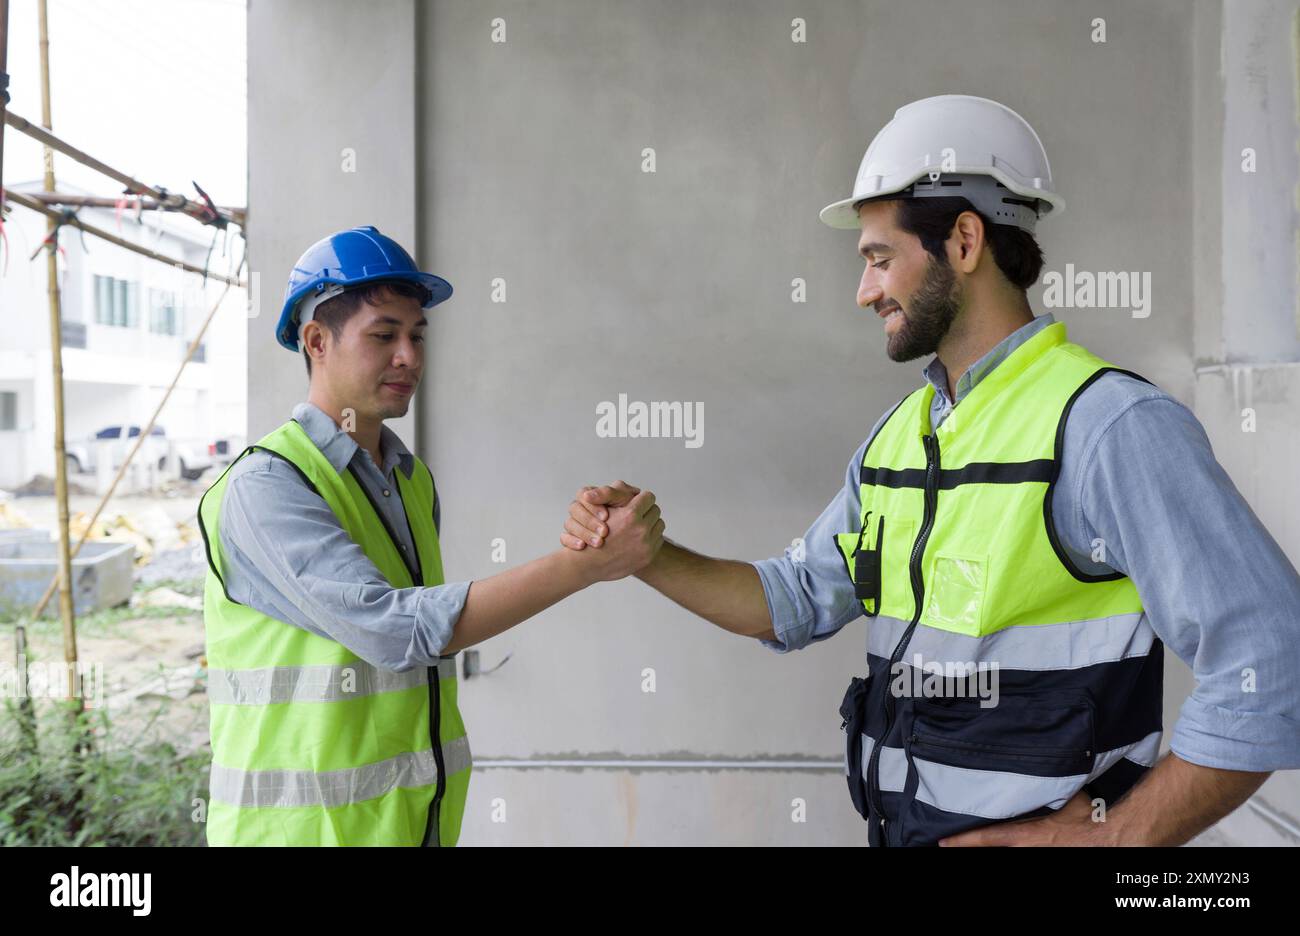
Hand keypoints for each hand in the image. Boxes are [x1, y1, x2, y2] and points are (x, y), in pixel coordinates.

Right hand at [564, 485, 663, 581]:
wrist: (589, 563)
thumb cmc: (592, 532)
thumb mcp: (601, 509)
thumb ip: (615, 494)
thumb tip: (634, 490)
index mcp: (630, 515)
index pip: (649, 497)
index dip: (642, 498)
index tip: (637, 501)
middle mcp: (640, 530)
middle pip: (655, 510)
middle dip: (647, 510)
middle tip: (637, 513)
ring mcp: (646, 545)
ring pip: (659, 524)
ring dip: (651, 523)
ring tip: (638, 525)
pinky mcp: (648, 556)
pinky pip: (658, 539)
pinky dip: (651, 537)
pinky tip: (638, 538)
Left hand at [937, 790, 1114, 845]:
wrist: (1118, 840)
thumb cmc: (1093, 820)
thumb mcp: (1066, 797)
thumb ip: (1045, 788)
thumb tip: (1036, 769)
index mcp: (1029, 837)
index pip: (989, 839)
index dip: (963, 841)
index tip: (943, 843)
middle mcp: (1030, 852)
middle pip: (996, 851)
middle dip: (973, 848)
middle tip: (952, 844)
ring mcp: (1040, 858)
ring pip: (1009, 855)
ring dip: (992, 849)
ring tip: (970, 845)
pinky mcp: (1050, 860)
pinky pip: (1024, 854)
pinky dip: (1013, 849)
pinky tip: (1006, 846)